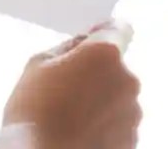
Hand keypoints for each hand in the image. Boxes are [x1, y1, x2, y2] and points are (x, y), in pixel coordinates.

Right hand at [2, 22, 141, 148]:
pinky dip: (104, 124)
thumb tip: (85, 42)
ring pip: (117, 96)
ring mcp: (132, 113)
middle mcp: (127, 80)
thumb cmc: (35, 111)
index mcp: (106, 54)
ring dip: (101, 100)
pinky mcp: (132, 139)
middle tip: (66, 88)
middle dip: (96, 73)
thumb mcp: (38, 63)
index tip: (91, 41)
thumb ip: (68, 46)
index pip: (120, 28)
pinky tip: (79, 131)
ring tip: (70, 115)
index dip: (104, 33)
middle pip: (116, 67)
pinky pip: (118, 122)